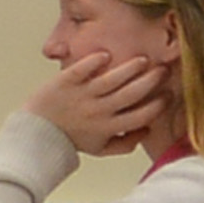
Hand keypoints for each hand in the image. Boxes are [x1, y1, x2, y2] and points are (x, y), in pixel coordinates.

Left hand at [26, 51, 173, 156]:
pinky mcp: (66, 81)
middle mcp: (98, 111)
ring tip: (143, 59)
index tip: (168, 94)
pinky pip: (82, 69)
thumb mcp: (100, 149)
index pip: (142, 116)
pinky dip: (95, 61)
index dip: (159, 104)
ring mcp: (82, 95)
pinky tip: (106, 54)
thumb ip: (125, 143)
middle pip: (132, 94)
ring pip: (112, 79)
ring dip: (130, 68)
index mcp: (108, 127)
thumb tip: (146, 131)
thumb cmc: (70, 140)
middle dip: (151, 81)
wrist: (35, 133)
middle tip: (163, 69)